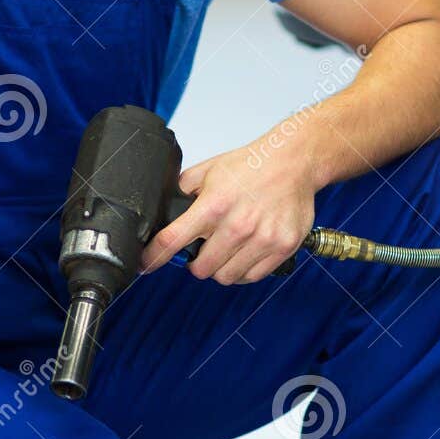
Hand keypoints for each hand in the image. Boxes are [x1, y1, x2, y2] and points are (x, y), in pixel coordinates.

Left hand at [139, 141, 320, 284]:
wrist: (294, 162)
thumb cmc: (252, 165)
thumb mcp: (209, 169)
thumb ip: (184, 190)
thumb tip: (165, 209)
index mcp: (213, 205)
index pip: (172, 240)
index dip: (154, 257)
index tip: (145, 264)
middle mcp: (237, 225)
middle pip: (201, 268)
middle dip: (195, 262)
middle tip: (200, 251)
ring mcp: (262, 239)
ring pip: (226, 277)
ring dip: (220, 268)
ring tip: (225, 251)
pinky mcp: (282, 247)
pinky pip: (252, 276)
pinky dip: (243, 270)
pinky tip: (244, 253)